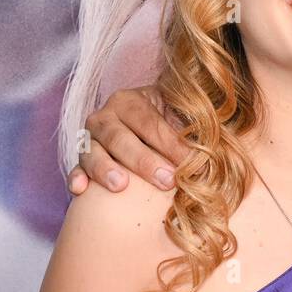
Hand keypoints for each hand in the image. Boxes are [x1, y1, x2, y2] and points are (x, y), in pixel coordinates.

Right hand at [66, 85, 187, 195]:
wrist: (146, 135)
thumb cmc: (171, 126)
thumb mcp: (183, 117)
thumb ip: (196, 126)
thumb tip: (216, 145)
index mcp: (131, 101)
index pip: (149, 122)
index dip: (171, 142)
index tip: (193, 162)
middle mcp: (105, 117)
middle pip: (120, 138)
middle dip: (145, 160)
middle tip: (167, 180)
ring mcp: (89, 140)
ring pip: (92, 152)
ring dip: (105, 169)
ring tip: (121, 186)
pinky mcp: (80, 161)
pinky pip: (75, 168)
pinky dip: (76, 177)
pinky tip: (80, 189)